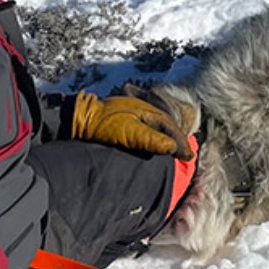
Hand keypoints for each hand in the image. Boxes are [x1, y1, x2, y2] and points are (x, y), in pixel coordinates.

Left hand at [69, 92, 193, 159]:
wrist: (79, 118)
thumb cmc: (103, 125)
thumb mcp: (129, 132)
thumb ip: (151, 139)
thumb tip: (173, 147)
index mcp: (150, 111)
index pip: (172, 128)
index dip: (181, 143)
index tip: (189, 157)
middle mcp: (146, 110)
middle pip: (168, 126)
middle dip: (178, 139)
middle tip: (186, 155)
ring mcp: (136, 114)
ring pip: (160, 126)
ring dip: (168, 137)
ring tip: (175, 151)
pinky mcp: (128, 120)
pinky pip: (150, 128)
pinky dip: (157, 136)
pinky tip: (157, 144)